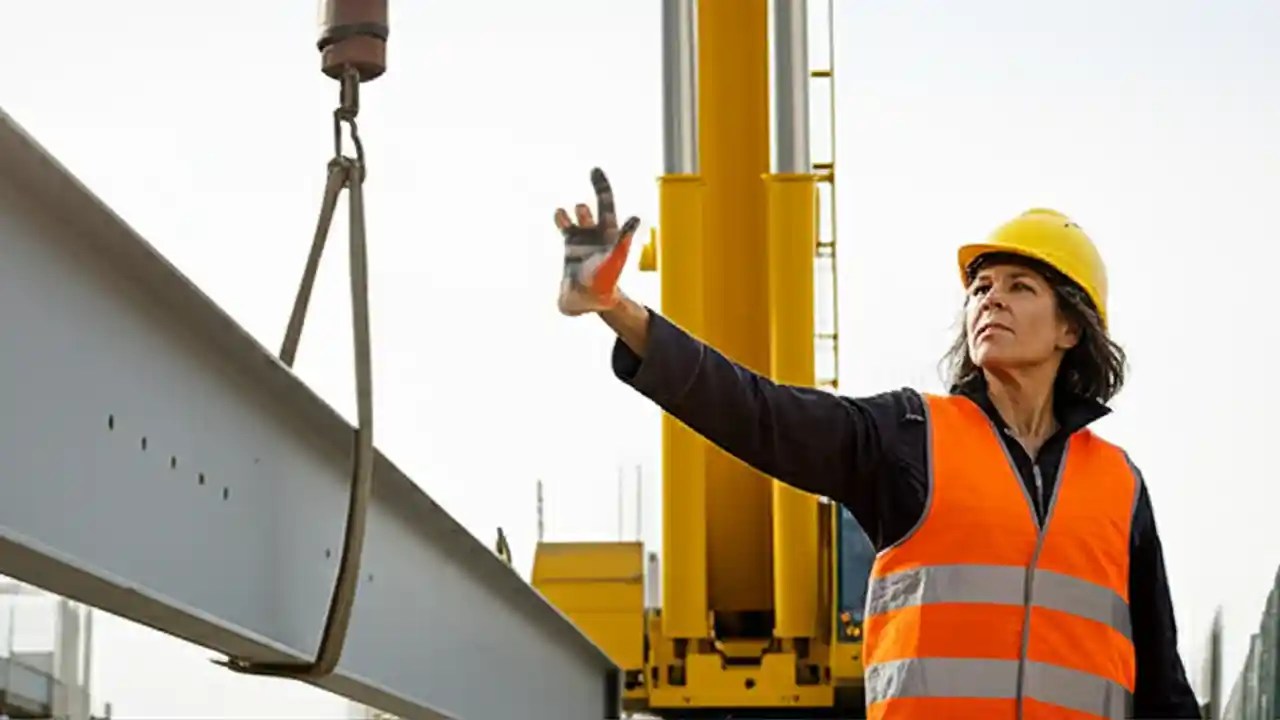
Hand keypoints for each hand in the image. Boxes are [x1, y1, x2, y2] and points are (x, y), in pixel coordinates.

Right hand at [554, 167, 640, 315]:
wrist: (589, 298)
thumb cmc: (607, 280)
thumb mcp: (616, 256)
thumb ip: (624, 237)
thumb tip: (635, 218)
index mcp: (611, 231)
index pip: (606, 203)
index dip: (601, 186)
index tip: (594, 170)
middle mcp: (598, 232)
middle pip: (592, 209)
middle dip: (585, 209)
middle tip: (582, 212)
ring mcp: (584, 238)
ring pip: (576, 216)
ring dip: (572, 214)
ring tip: (564, 216)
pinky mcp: (571, 246)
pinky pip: (564, 225)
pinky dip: (561, 218)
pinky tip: (559, 216)